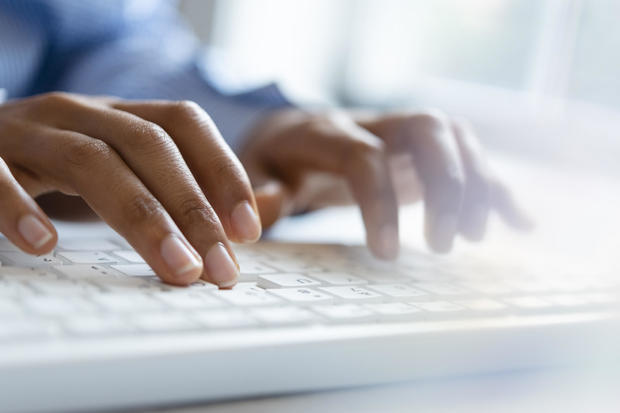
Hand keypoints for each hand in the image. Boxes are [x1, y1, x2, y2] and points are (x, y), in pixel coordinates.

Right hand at [0, 92, 261, 286]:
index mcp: (118, 116)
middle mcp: (79, 113)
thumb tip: (246, 222)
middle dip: (193, 209)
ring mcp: (28, 131)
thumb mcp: (118, 166)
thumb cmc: (54, 162)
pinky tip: (45, 243)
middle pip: (148, 145)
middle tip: (220, 267)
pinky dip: (19, 207)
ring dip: (141, 218)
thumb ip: (174, 189)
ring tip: (176, 268)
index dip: (223, 170)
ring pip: (90, 160)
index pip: (183, 123)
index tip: (248, 229)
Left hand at [241, 109, 530, 258]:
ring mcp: (401, 131)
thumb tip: (265, 212)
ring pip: (455, 137)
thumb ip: (261, 192)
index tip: (387, 255)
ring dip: (475, 184)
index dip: (380, 204)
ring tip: (473, 238)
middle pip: (427, 131)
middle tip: (444, 245)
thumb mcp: (253, 175)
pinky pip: (468, 156)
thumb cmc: (273, 161)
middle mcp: (373, 123)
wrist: (293, 133)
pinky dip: (496, 187)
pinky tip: (520, 222)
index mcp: (326, 132)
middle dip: (446, 184)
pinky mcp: (420, 149)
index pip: (365, 157)